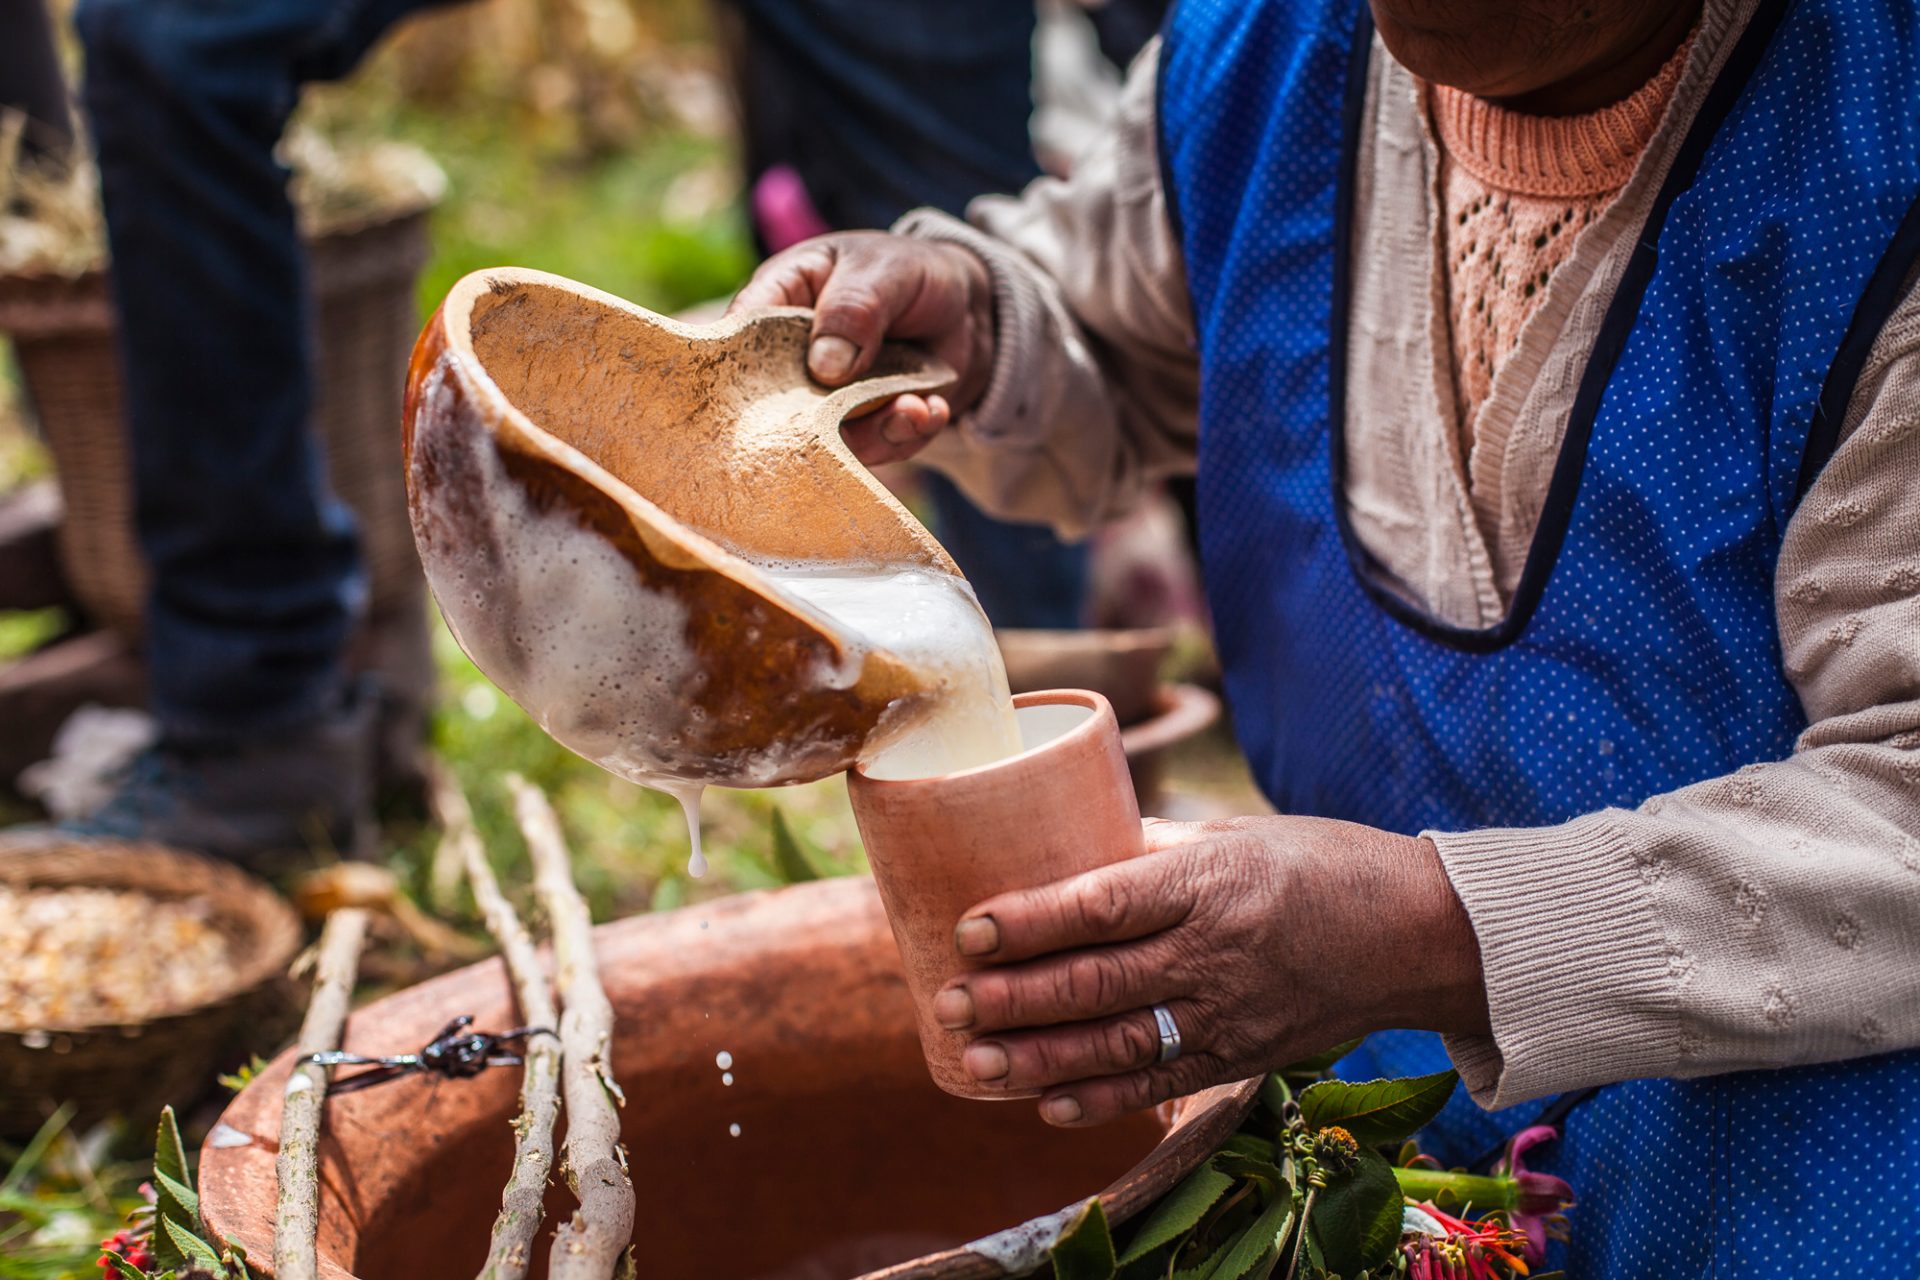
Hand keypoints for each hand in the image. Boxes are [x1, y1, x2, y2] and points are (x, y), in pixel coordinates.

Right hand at [728, 231, 993, 464]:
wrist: (964, 308)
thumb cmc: (907, 271)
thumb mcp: (885, 271)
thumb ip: (854, 308)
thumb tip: (823, 368)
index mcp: (778, 299)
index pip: (738, 336)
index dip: (741, 370)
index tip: (770, 397)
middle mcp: (791, 358)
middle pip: (776, 406)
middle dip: (821, 422)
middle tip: (868, 411)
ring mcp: (825, 399)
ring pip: (828, 438)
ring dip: (878, 432)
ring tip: (917, 409)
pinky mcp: (862, 427)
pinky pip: (874, 447)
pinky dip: (906, 434)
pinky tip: (933, 409)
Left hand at [930, 816, 1489, 1126]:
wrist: (1417, 934)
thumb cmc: (1321, 865)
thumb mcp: (1236, 834)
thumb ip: (1153, 847)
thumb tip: (1072, 841)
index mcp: (1205, 883)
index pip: (1100, 904)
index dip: (1030, 921)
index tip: (970, 927)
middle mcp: (1211, 953)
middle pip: (1094, 983)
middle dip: (1013, 998)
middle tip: (948, 1003)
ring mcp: (1227, 1013)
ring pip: (1115, 1044)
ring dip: (1038, 1058)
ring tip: (976, 1061)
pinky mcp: (1240, 1055)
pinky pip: (1159, 1083)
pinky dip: (1099, 1099)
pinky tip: (1046, 1103)